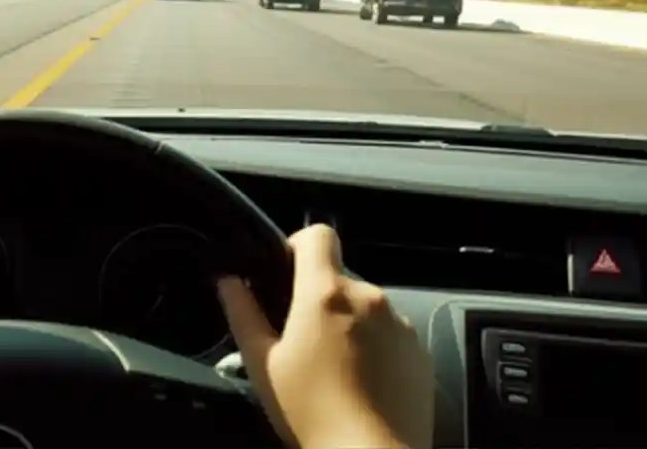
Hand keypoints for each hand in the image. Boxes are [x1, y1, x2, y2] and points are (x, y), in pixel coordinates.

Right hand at [218, 224, 433, 448]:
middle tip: (302, 342)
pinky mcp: (421, 352)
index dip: (298, 247)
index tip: (286, 277)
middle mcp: (369, 297)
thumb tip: (227, 280)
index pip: (318, 234)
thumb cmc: (310, 412)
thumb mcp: (262, 364)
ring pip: (366, 307)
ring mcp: (401, 324)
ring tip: (334, 369)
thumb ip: (242, 312)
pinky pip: (391, 334)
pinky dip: (376, 348)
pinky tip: (361, 383)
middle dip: (320, 300)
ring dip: (349, 324)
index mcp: (326, 293)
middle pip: (339, 277)